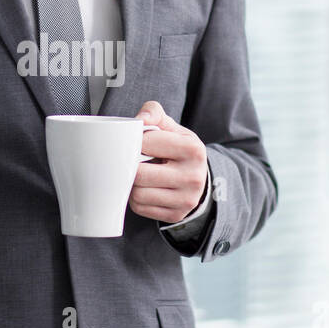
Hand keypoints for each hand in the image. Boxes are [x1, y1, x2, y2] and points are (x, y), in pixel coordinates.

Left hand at [129, 100, 208, 224]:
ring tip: (140, 175)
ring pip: (138, 194)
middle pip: (139, 173)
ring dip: (132, 184)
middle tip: (134, 161)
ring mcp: (186, 199)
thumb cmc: (177, 148)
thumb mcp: (170, 127)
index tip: (137, 143)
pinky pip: (140, 208)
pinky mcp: (176, 214)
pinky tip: (145, 189)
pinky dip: (136, 199)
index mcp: (193, 149)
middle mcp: (193, 176)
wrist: (197, 177)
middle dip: (131, 166)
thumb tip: (140, 120)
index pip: (146, 143)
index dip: (135, 141)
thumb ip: (153, 112)